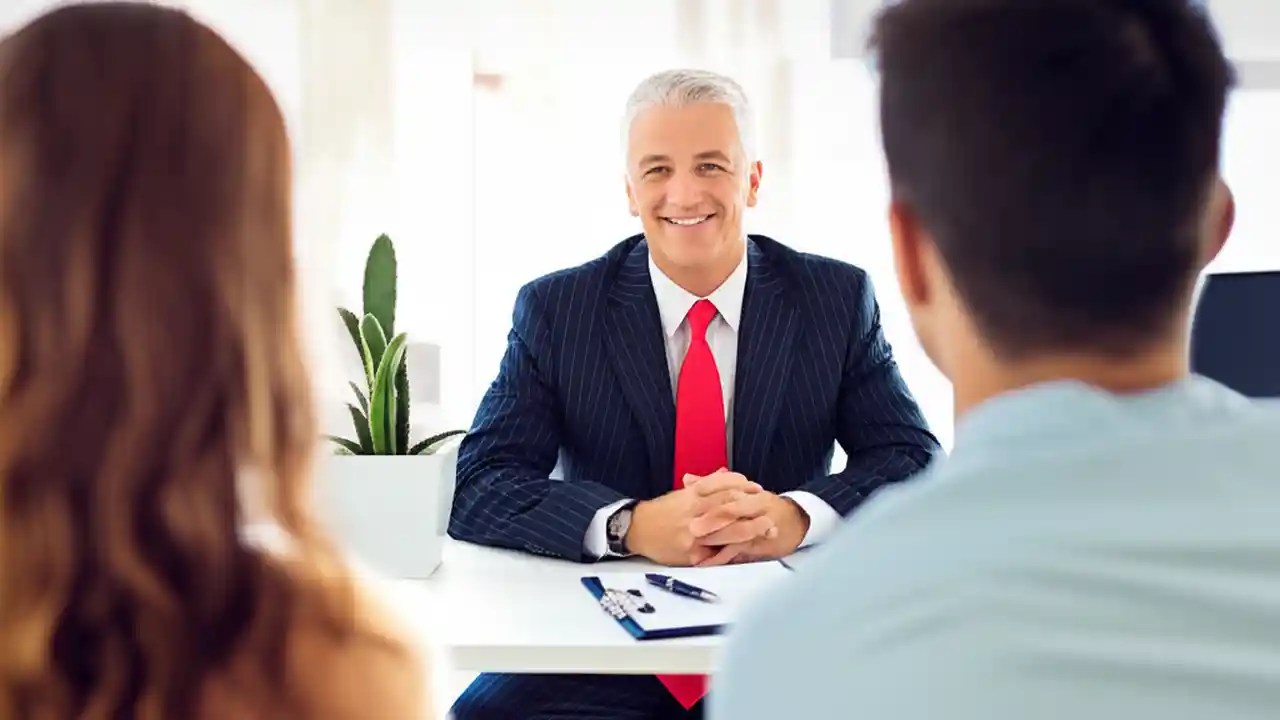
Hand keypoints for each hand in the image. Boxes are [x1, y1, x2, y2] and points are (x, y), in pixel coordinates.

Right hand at [625, 470, 767, 565]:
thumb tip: (725, 473)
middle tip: (769, 506)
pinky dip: (735, 549)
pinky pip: (718, 553)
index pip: (722, 485)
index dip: (742, 485)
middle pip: (730, 507)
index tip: (756, 487)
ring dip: (751, 529)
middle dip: (752, 507)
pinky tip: (748, 547)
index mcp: (691, 495)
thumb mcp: (681, 494)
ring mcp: (694, 534)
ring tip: (767, 527)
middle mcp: (693, 513)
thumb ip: (704, 484)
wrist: (636, 530)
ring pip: (729, 530)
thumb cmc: (661, 511)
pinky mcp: (692, 554)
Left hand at [692, 492, 809, 565]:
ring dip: (717, 538)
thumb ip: (712, 485)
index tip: (689, 498)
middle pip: (733, 509)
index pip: (727, 488)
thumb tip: (687, 479)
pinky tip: (706, 562)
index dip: (708, 494)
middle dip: (712, 519)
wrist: (797, 520)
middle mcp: (757, 504)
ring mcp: (761, 524)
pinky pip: (740, 550)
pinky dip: (722, 557)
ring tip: (697, 546)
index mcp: (749, 490)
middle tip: (692, 528)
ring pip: (738, 531)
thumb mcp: (741, 491)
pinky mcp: (761, 544)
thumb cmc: (762, 506)